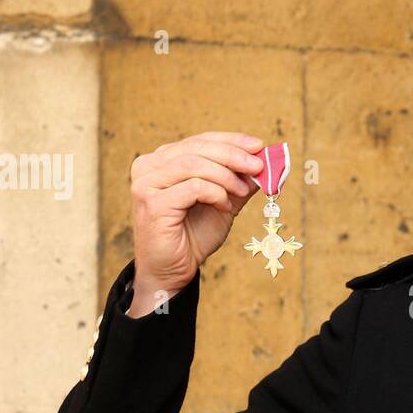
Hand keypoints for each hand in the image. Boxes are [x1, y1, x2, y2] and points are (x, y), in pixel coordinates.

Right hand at [126, 131, 263, 316]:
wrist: (174, 271)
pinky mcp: (152, 203)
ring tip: (242, 191)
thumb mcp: (224, 202)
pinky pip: (193, 187)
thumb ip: (239, 181)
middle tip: (259, 165)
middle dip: (233, 155)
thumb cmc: (193, 236)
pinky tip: (225, 207)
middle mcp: (148, 166)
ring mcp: (147, 184)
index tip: (258, 146)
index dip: (231, 140)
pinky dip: (216, 193)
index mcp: (162, 160)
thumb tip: (266, 163)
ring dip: (226, 176)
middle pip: (197, 148)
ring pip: (194, 164)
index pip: (200, 140)